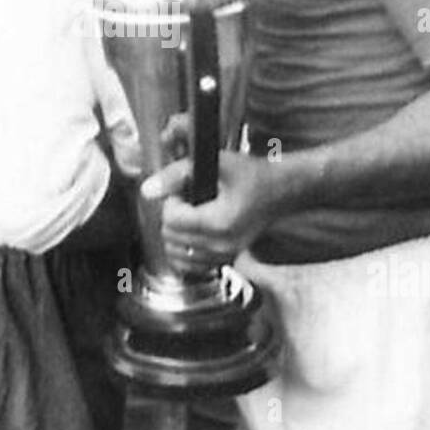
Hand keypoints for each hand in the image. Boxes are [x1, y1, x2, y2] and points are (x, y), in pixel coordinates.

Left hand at [140, 151, 280, 268]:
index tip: (185, 191)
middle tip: (189, 201)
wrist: (281, 190)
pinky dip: (185, 250)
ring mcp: (225, 257)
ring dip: (177, 234)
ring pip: (176, 254)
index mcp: (220, 222)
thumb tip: (148, 190)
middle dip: (173, 217)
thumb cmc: (254, 175)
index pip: (171, 220)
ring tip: (194, 215)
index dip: (172, 201)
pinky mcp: (226, 262)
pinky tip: (196, 232)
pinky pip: (189, 265)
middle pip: (170, 238)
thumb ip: (177, 174)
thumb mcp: (217, 164)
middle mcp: (223, 245)